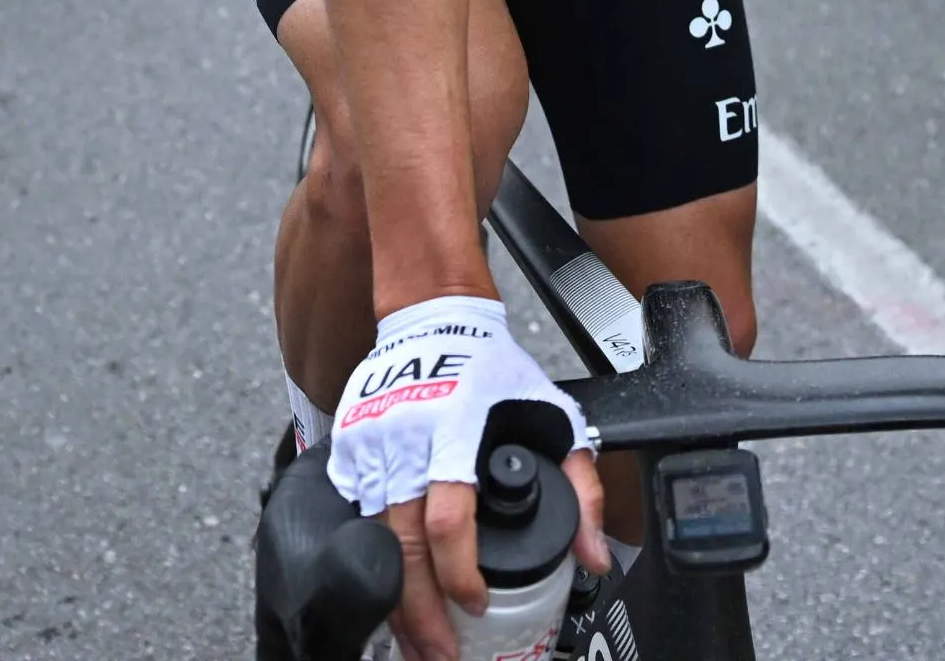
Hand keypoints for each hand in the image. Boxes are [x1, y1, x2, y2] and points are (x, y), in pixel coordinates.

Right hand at [324, 299, 603, 660]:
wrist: (433, 318)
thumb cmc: (492, 367)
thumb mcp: (553, 414)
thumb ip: (583, 486)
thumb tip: (596, 557)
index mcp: (455, 430)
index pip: (446, 520)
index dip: (458, 573)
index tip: (476, 604)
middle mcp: (405, 441)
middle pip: (400, 547)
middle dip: (419, 612)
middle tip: (439, 654)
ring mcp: (370, 445)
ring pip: (372, 542)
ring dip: (393, 600)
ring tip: (414, 642)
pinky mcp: (348, 448)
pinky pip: (356, 519)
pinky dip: (370, 563)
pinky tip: (388, 598)